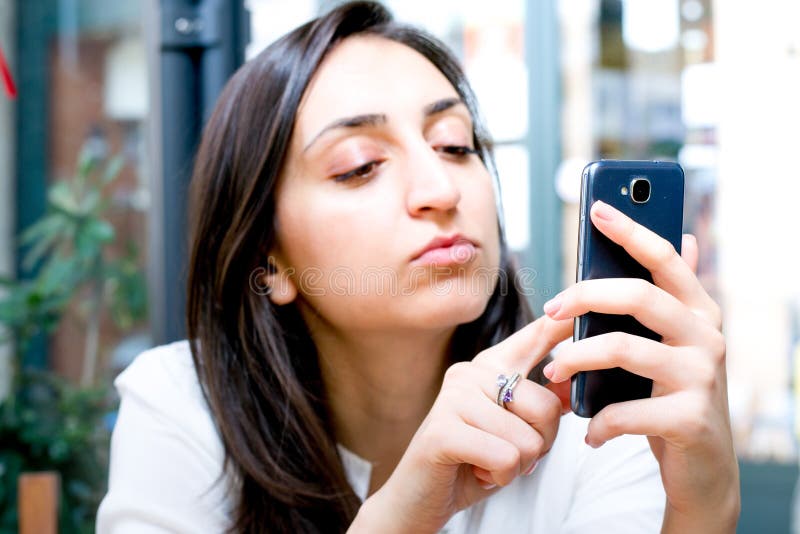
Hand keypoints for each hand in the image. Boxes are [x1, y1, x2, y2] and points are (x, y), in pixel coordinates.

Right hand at [350, 314, 572, 532]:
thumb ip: (540, 405)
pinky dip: (500, 478)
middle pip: (547, 408)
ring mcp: (454, 397)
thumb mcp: (513, 430)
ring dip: (516, 467)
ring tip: (486, 463)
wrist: (418, 498)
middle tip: (505, 453)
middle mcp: (471, 372)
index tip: (581, 305)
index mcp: (491, 367)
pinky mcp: (443, 430)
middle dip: (538, 445)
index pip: (535, 337)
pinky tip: (477, 472)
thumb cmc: (470, 462)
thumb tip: (573, 384)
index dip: (563, 323)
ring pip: (528, 440)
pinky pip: (506, 457)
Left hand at [541, 200, 739, 531]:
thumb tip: (684, 237)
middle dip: (584, 295)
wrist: (704, 469)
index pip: (666, 258)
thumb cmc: (674, 397)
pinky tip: (589, 431)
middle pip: (639, 295)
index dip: (631, 230)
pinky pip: (625, 410)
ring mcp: (702, 377)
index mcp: (697, 312)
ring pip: (623, 349)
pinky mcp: (690, 419)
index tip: (596, 207)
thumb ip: (668, 299)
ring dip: (575, 359)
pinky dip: (598, 421)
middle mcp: (706, 337)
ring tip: (553, 372)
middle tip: (549, 310)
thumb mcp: (673, 346)